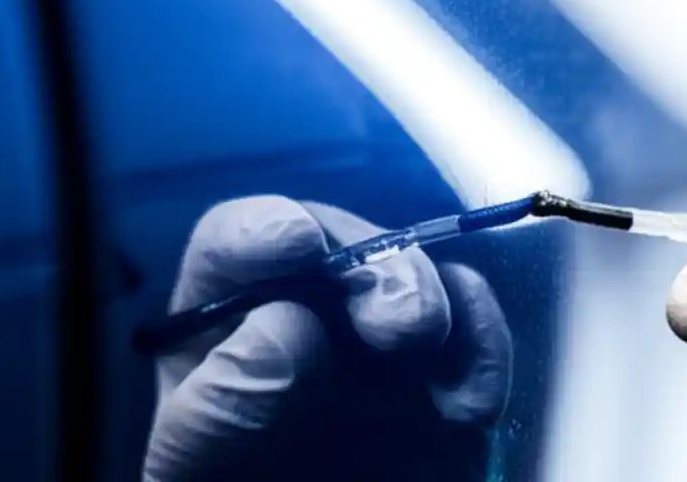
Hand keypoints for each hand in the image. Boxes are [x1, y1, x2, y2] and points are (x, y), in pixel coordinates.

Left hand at [144, 196, 511, 480]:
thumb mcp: (202, 470)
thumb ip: (225, 404)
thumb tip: (288, 325)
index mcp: (219, 333)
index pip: (236, 245)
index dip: (265, 228)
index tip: (296, 245)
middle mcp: (304, 324)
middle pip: (342, 248)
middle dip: (374, 266)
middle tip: (394, 323)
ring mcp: (380, 354)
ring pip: (417, 277)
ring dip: (428, 295)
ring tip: (417, 345)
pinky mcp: (448, 387)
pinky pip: (477, 335)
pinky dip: (484, 346)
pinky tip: (465, 401)